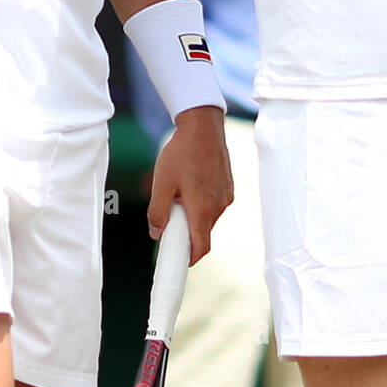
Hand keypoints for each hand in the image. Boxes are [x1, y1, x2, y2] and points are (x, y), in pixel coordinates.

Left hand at [147, 106, 232, 264]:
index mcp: (202, 208)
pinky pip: (215, 204)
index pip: (201, 248)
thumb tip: (157, 234)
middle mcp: (219, 206)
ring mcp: (226, 195)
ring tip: (179, 194)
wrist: (203, 126)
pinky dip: (203, 203)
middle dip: (187, 232)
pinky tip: (191, 184)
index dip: (189, 259)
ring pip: (209, 217)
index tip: (178, 261)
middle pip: (203, 233)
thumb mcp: (161, 183)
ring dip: (195, 215)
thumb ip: (157, 212)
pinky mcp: (229, 186)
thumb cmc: (181, 153)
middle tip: (170, 220)